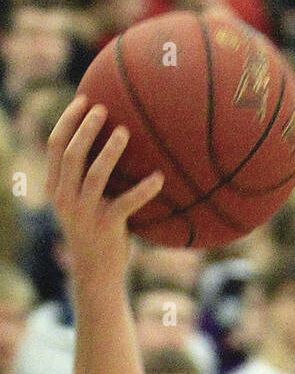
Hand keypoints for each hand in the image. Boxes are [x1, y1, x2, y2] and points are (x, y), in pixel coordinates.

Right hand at [46, 94, 163, 280]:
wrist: (96, 274)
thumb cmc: (94, 233)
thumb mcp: (80, 204)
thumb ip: (83, 179)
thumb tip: (105, 144)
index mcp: (56, 189)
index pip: (55, 147)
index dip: (68, 121)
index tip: (83, 100)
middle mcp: (66, 199)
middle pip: (72, 154)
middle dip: (86, 128)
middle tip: (103, 108)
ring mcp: (85, 213)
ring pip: (95, 174)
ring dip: (110, 150)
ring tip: (125, 131)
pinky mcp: (107, 227)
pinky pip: (127, 203)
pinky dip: (144, 190)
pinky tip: (159, 178)